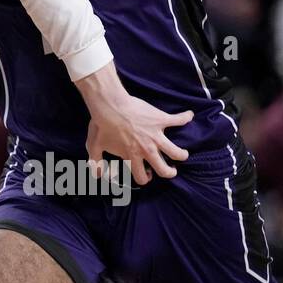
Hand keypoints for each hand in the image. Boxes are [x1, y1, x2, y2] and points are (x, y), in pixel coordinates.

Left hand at [76, 64, 191, 185]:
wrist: (109, 105)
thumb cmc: (101, 125)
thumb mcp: (94, 146)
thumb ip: (95, 162)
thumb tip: (97, 175)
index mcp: (132, 157)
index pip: (142, 177)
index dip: (144, 178)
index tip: (146, 173)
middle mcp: (147, 150)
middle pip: (164, 170)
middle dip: (169, 172)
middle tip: (170, 169)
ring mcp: (156, 136)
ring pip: (176, 152)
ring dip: (180, 154)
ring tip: (182, 154)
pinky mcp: (161, 120)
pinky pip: (179, 120)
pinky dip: (186, 118)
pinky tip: (189, 116)